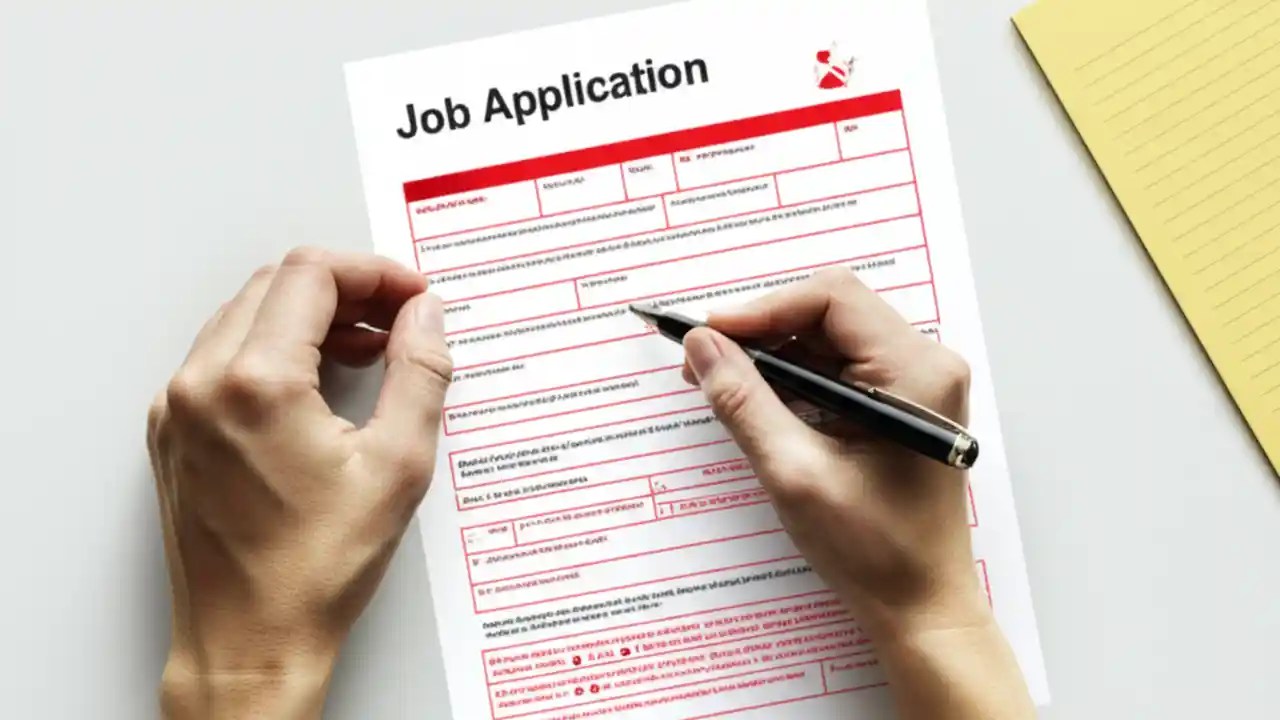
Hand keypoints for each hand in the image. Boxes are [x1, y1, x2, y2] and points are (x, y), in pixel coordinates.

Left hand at [146, 248, 451, 718]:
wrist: (250, 639)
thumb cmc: (314, 571)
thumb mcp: (397, 466)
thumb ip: (419, 374)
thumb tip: (426, 317)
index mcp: (255, 384)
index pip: (311, 275)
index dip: (373, 273)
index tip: (411, 296)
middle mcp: (202, 385)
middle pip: (275, 285)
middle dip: (344, 289)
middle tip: (397, 318)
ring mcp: (178, 408)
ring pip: (245, 316)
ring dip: (308, 316)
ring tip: (367, 349)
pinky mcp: (172, 431)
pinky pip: (221, 357)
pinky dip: (273, 348)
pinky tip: (317, 381)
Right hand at [682, 268, 1032, 718]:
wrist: (921, 607)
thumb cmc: (876, 552)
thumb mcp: (795, 473)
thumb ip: (744, 402)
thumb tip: (702, 348)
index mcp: (916, 373)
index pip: (832, 299)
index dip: (763, 309)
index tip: (710, 336)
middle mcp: (926, 367)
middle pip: (830, 313)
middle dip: (763, 331)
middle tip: (705, 360)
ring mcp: (917, 386)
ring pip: (831, 340)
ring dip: (775, 355)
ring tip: (721, 382)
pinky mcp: (901, 407)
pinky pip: (841, 369)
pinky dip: (796, 379)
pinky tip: (758, 401)